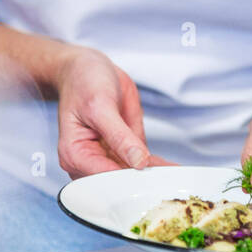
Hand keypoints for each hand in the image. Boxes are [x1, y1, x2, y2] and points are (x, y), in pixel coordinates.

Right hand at [55, 48, 174, 178]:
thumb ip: (119, 136)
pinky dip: (156, 166)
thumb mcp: (100, 106)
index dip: (128, 180)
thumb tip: (137, 161)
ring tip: (177, 178)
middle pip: (118, 181)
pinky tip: (172, 169)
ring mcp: (107, 155)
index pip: (104, 177)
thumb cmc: (82, 82)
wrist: (86, 68)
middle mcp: (88, 160)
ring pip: (132, 173)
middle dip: (142, 183)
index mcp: (75, 154)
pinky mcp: (122, 148)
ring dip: (154, 176)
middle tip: (169, 183)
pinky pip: (141, 161)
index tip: (152, 181)